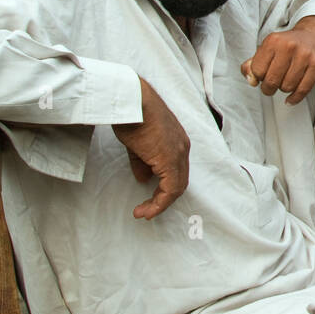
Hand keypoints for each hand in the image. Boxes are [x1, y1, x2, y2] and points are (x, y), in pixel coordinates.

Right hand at [112, 78, 190, 218]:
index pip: (177, 172)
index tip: (150, 200)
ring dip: (160, 204)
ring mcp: (178, 153)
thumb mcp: (138, 143)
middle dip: (163, 199)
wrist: (131, 100)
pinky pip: (170, 188)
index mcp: (177, 142)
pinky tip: (146, 209)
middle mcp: (183, 148)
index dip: (164, 189)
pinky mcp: (170, 158)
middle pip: (179, 182)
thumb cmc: (132, 115)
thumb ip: (143, 162)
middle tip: (147, 210)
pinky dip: (159, 202)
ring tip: (144, 213)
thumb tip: (144, 179)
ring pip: (176, 187)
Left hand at [241, 15, 314, 104]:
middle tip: (271, 85)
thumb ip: (252, 64)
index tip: (263, 75)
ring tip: (285, 81)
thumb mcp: (267, 48)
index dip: (258, 77)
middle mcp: (289, 46)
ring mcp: (305, 56)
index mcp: (273, 41)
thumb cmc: (289, 44)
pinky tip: (290, 99)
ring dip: (284, 89)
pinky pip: (302, 90)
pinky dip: (294, 98)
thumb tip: (251, 80)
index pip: (257, 70)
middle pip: (272, 81)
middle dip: (269, 88)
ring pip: (287, 87)